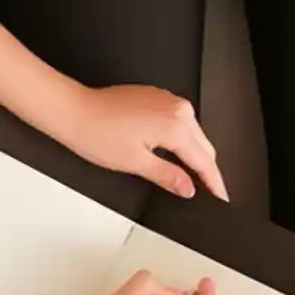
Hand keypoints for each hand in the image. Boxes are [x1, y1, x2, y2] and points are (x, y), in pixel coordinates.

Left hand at [58, 84, 228, 200]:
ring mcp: (168, 100)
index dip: (214, 183)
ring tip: (191, 176)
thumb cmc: (95, 131)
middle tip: (208, 192)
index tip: (221, 196)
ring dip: (195, 154)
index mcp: (175, 125)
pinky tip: (175, 153)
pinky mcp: (159, 97)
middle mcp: (177, 109)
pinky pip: (181, 121)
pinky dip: (182, 139)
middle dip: (207, 170)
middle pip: (204, 147)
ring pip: (195, 133)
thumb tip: (187, 187)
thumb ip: (168, 176)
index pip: (204, 162)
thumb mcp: (135, 163)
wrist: (73, 109)